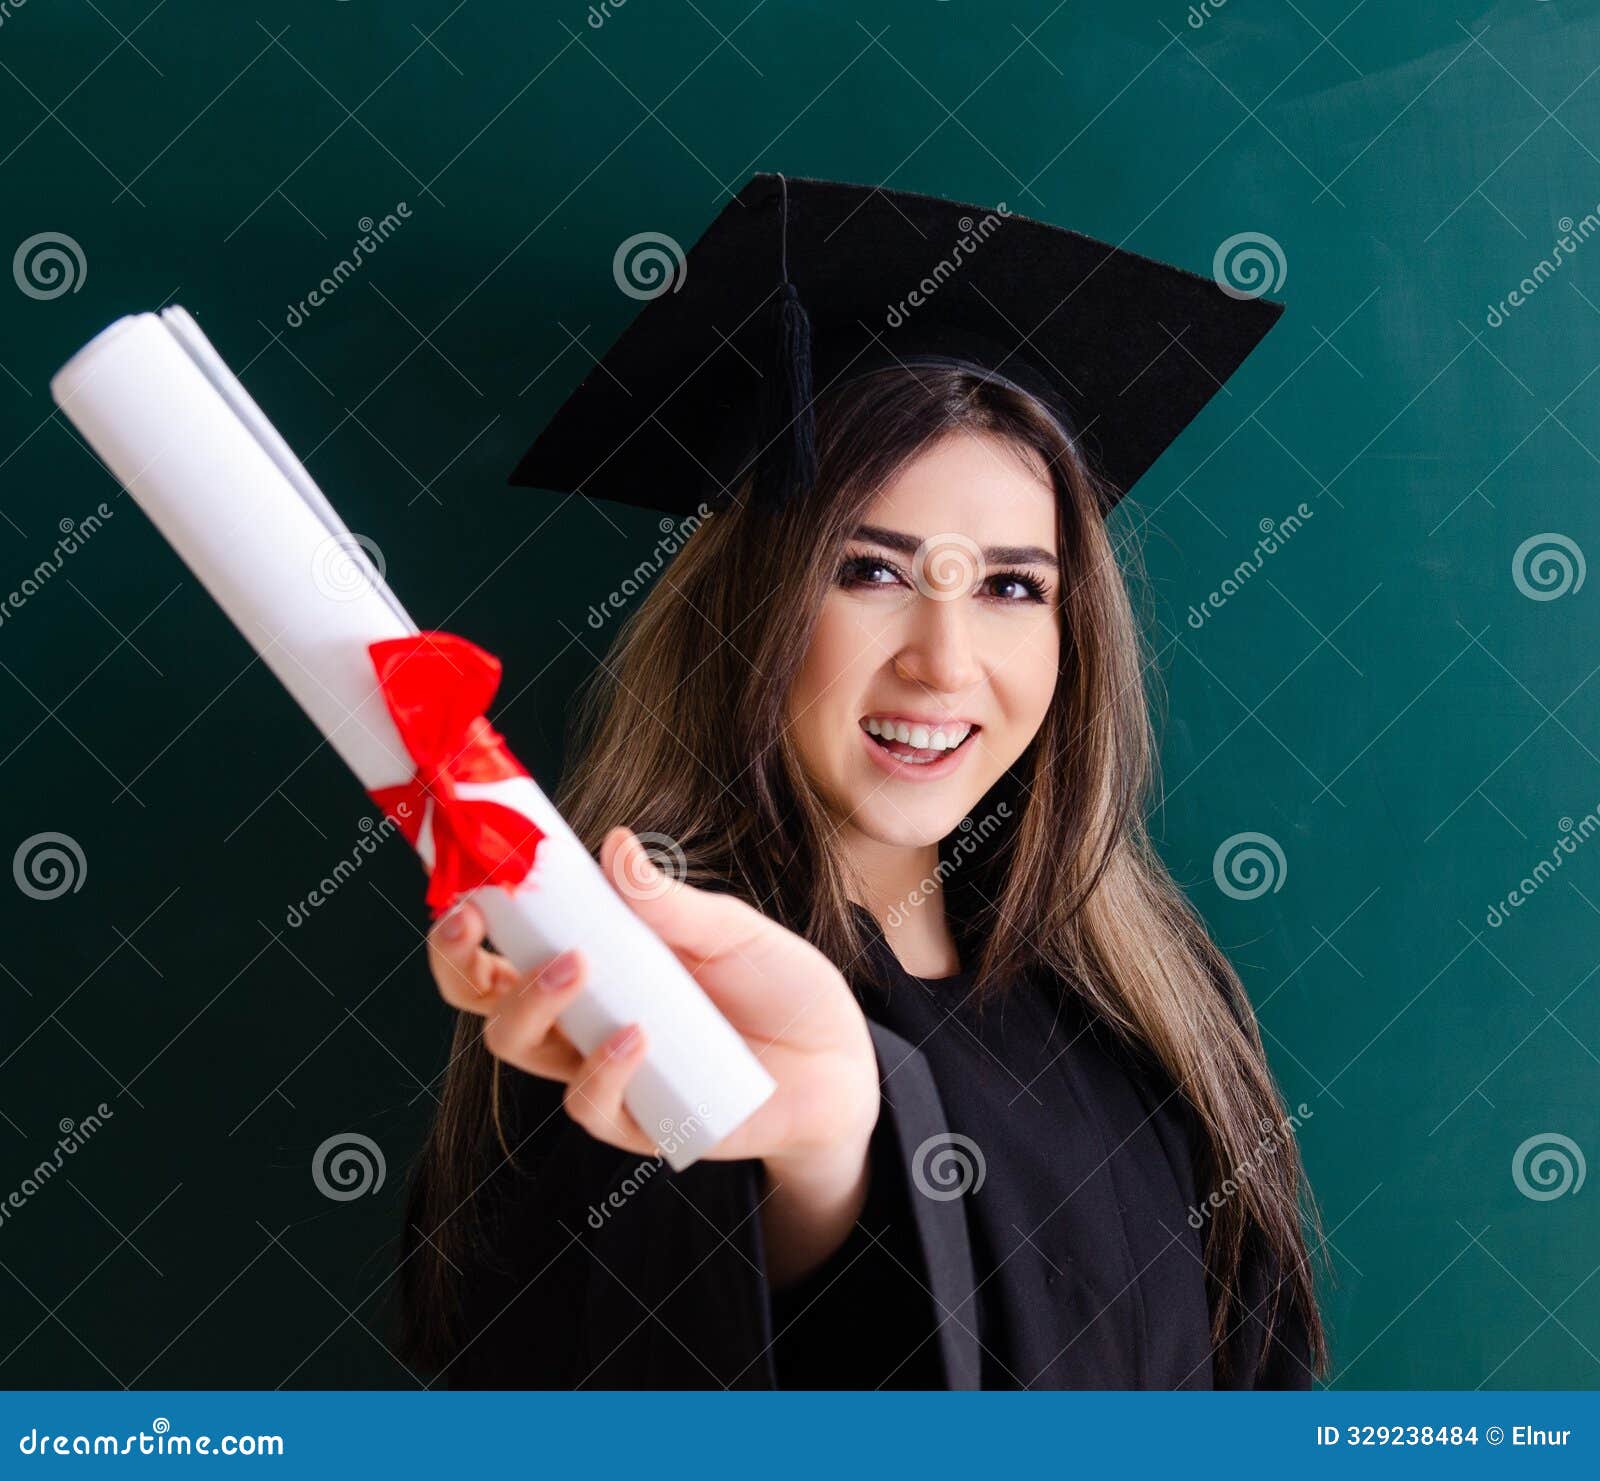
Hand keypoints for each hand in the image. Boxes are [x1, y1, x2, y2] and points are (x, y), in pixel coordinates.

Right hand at [425, 827, 880, 1276]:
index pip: (503, 944)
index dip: (466, 921)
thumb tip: (613, 843)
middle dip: (459, 964)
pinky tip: (638, 1037)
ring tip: (579, 963)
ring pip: (522, 1048)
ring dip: (534, 1004)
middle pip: (484, 1000)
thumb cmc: (777, 986)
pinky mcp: (641, 1123)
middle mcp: (583, 1018)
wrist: (840, 1061)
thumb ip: (669, 900)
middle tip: (474, 923)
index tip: (463, 883)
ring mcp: (605, 1072)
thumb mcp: (730, 930)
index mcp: (595, 961)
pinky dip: (603, 1071)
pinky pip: (593, 1106)